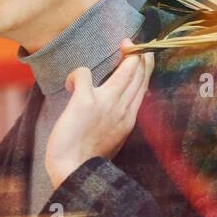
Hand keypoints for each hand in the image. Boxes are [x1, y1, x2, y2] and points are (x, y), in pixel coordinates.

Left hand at [45, 40, 154, 190]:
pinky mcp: (85, 102)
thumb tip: (116, 107)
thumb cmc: (86, 159)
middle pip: (139, 74)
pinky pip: (85, 73)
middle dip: (139, 54)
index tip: (141, 55)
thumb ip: (117, 121)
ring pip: (126, 70)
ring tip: (122, 46)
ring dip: (126, 55)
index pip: (143, 86)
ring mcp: (106, 104)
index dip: (144, 67)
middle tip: (130, 43)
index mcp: (129, 119)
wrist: (72, 172)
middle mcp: (122, 110)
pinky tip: (71, 84)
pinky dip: (78, 73)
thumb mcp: (112, 139)